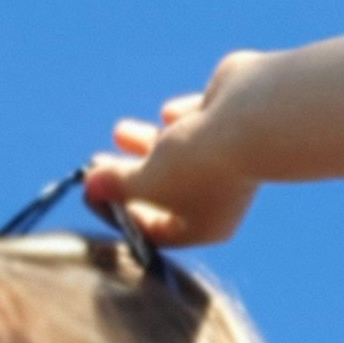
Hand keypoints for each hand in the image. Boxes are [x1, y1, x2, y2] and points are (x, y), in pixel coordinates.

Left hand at [80, 54, 268, 252]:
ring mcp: (228, 158)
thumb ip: (117, 185)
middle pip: (164, 191)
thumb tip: (89, 186)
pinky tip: (169, 112)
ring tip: (119, 131)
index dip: (119, 212)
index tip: (91, 192)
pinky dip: (180, 118)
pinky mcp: (231, 121)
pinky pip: (198, 122)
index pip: (155, 230)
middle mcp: (220, 197)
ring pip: (180, 154)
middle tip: (96, 163)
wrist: (255, 118)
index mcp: (204, 226)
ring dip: (147, 143)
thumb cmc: (200, 162)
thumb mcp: (149, 181)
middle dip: (129, 176)